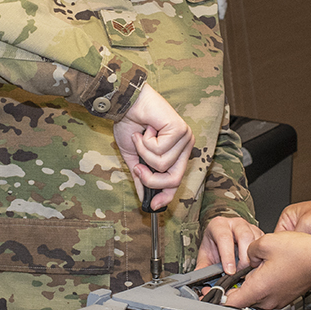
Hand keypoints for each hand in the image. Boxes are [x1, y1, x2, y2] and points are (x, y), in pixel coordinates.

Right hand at [114, 86, 193, 209]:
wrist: (125, 103)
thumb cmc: (130, 124)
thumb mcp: (134, 157)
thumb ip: (142, 177)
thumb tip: (145, 200)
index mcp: (177, 152)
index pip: (176, 181)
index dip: (165, 195)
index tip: (152, 206)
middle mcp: (185, 145)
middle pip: (174, 179)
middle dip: (151, 179)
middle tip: (138, 168)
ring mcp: (185, 138)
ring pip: (163, 165)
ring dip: (144, 152)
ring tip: (141, 137)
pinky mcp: (180, 130)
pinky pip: (160, 151)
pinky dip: (146, 142)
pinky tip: (147, 129)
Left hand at [194, 215, 263, 273]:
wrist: (222, 241)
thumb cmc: (214, 248)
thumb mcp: (206, 257)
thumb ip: (203, 270)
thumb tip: (202, 285)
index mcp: (219, 225)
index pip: (224, 237)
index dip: (227, 256)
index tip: (229, 271)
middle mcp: (236, 223)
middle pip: (245, 236)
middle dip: (244, 259)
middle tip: (240, 274)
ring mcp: (250, 227)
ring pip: (257, 241)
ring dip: (254, 259)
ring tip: (248, 272)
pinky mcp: (260, 234)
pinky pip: (264, 246)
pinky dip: (261, 258)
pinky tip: (255, 268)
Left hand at [223, 231, 310, 309]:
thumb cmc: (301, 252)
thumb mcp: (265, 242)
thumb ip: (248, 250)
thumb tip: (247, 255)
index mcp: (258, 289)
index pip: (230, 302)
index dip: (216, 298)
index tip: (208, 294)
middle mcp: (268, 299)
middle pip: (242, 298)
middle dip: (236, 285)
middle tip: (234, 272)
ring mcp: (279, 299)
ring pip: (256, 295)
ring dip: (252, 283)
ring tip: (257, 266)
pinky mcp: (287, 296)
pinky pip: (269, 293)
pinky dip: (264, 283)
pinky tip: (269, 268)